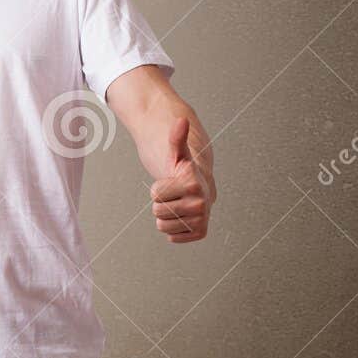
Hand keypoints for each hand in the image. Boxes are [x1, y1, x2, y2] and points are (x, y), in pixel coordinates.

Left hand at [150, 117, 213, 245]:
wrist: (199, 185)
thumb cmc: (184, 169)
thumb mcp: (177, 152)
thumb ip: (177, 137)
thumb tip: (180, 119)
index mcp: (193, 183)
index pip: (155, 194)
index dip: (157, 188)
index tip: (170, 182)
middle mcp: (201, 202)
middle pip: (157, 211)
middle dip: (160, 203)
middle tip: (173, 195)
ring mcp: (202, 219)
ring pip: (162, 226)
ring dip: (165, 217)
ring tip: (176, 205)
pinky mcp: (200, 232)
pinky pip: (172, 238)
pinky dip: (172, 229)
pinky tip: (181, 217)